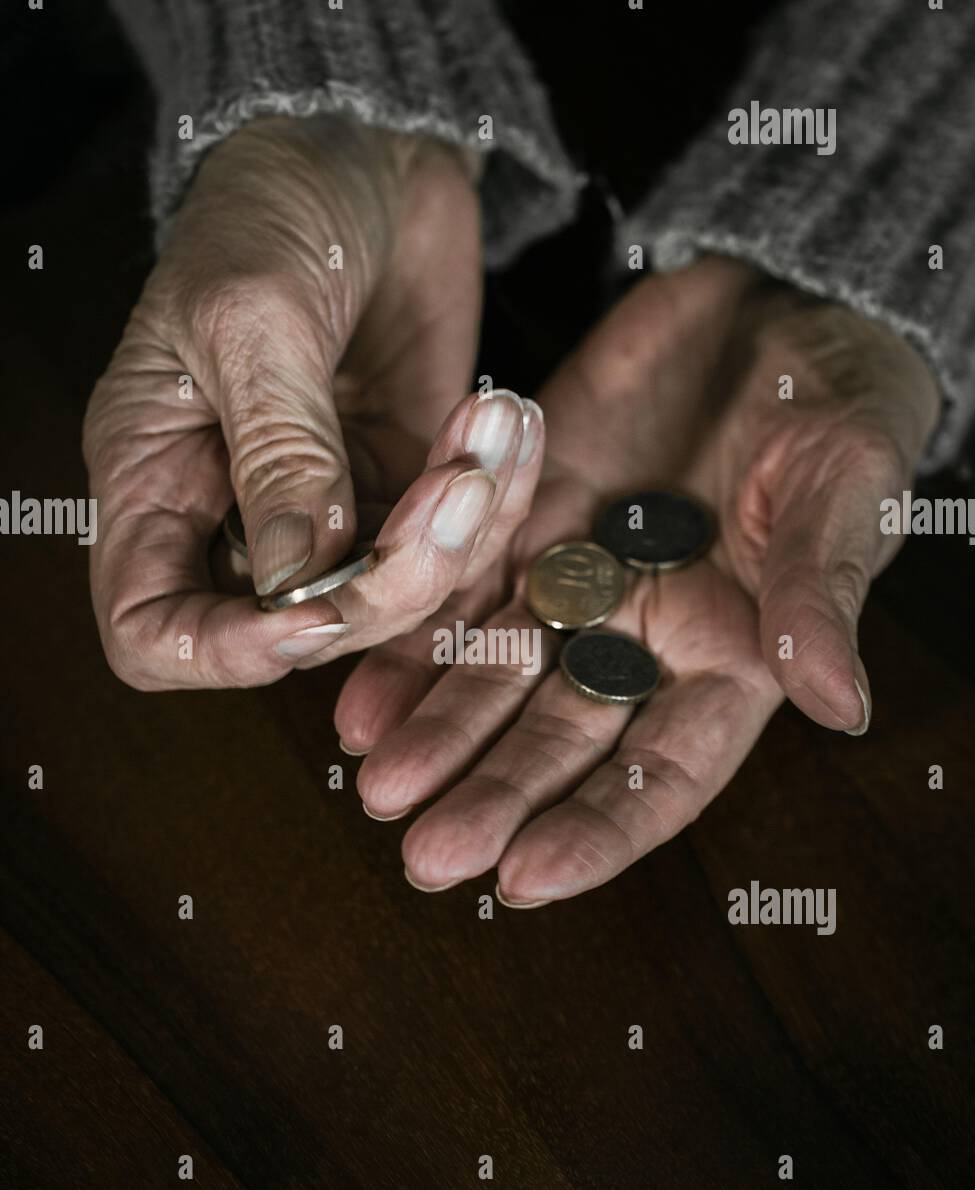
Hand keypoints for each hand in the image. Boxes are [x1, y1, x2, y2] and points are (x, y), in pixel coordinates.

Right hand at [83, 115, 542, 687]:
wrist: (363, 152)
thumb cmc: (271, 207)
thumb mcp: (255, 317)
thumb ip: (278, 453)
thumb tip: (296, 584)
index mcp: (156, 480)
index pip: (155, 633)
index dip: (226, 653)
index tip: (315, 610)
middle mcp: (236, 514)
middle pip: (302, 631)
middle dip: (395, 580)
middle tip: (456, 481)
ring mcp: (329, 510)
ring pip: (399, 600)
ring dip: (465, 531)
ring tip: (492, 422)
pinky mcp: (404, 488)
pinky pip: (459, 546)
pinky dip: (500, 500)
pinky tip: (508, 420)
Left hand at [337, 256, 939, 902]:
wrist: (771, 301)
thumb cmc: (836, 400)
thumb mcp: (843, 488)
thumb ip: (818, 594)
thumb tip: (838, 704)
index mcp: (732, 657)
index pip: (664, 770)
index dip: (599, 827)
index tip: (527, 875)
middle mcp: (643, 640)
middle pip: (563, 739)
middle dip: (495, 795)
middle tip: (425, 854)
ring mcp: (577, 582)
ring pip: (499, 677)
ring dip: (438, 733)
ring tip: (376, 784)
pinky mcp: (523, 523)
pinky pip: (460, 592)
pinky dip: (414, 641)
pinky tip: (359, 691)